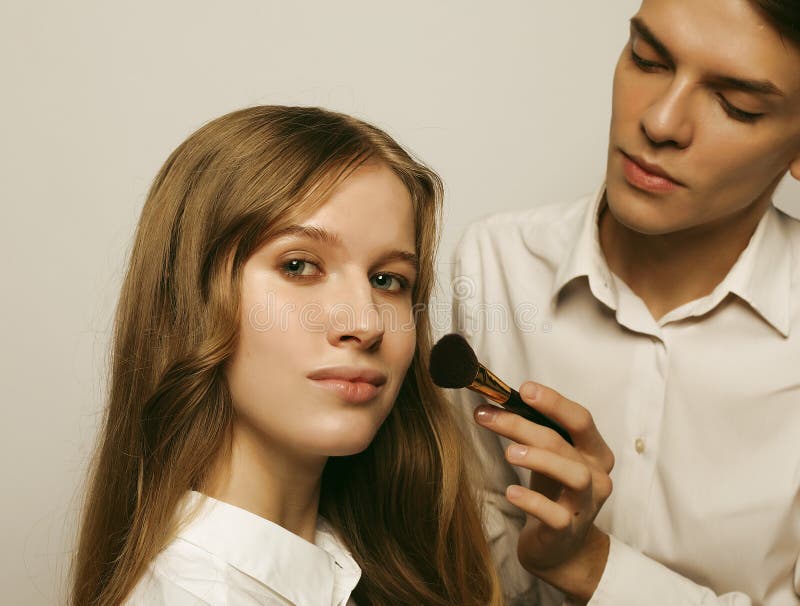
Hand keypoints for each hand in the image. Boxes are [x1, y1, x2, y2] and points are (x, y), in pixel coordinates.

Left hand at [474, 381, 613, 595]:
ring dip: (539, 459)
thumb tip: (494, 401)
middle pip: (564, 442)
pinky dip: (533, 501)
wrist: (560, 548)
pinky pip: (557, 515)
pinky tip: (512, 492)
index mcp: (594, 451)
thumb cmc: (552, 491)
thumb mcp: (547, 457)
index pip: (580, 419)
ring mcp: (586, 504)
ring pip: (573, 475)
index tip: (523, 389)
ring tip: (509, 453)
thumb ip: (532, 430)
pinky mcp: (569, 531)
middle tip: (489, 416)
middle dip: (524, 425)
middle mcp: (597, 475)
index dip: (554, 402)